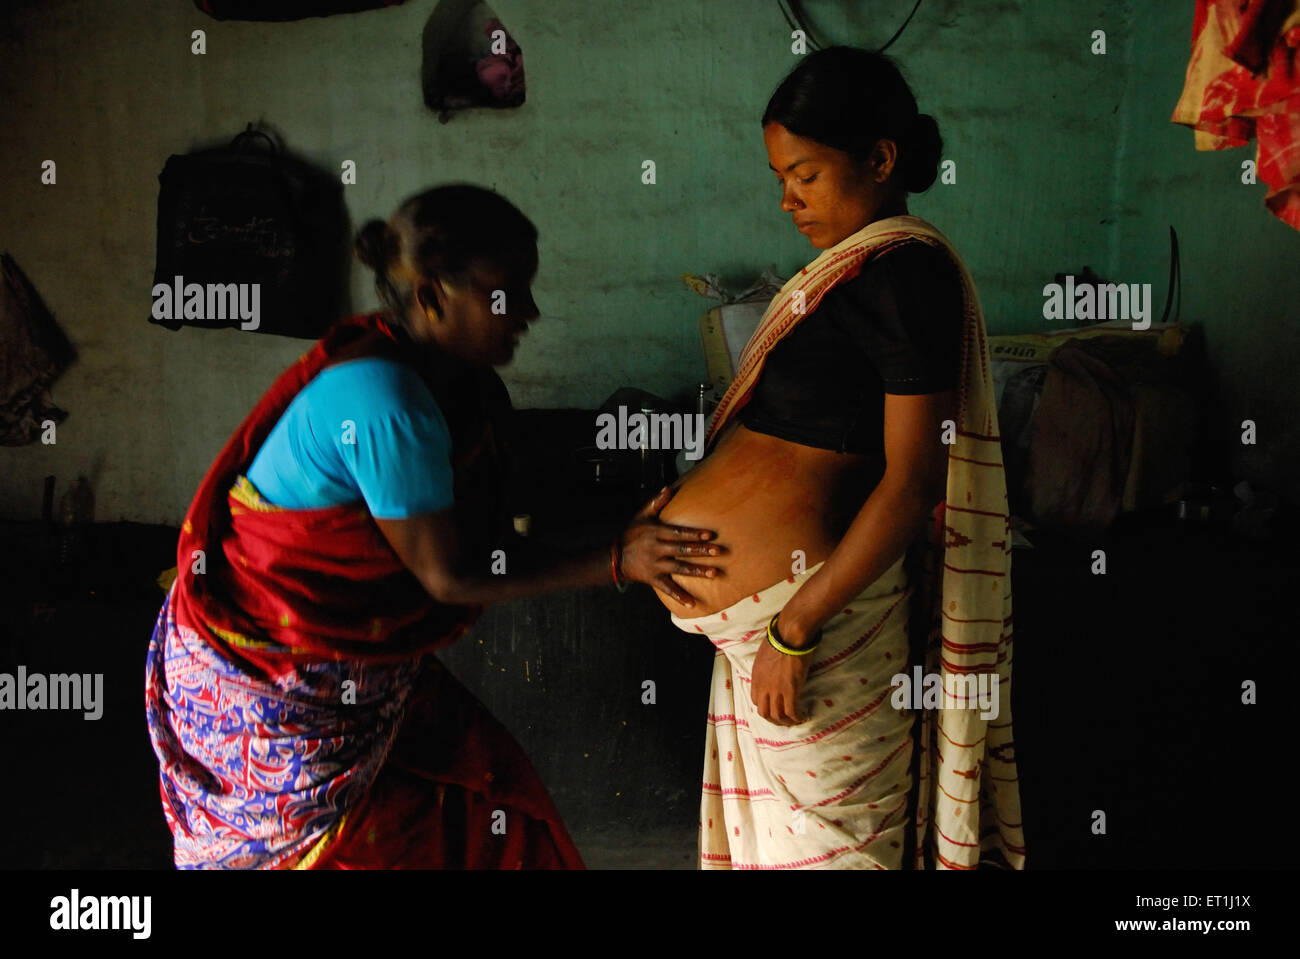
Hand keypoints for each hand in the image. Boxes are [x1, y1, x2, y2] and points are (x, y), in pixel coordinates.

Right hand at [618, 486, 725, 606]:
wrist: (614, 557)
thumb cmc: (631, 533)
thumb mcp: (641, 515)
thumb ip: (656, 502)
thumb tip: (669, 488)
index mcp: (656, 533)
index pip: (678, 533)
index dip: (694, 534)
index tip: (710, 535)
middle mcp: (657, 549)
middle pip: (682, 550)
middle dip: (701, 551)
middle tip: (719, 551)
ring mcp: (655, 565)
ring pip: (679, 568)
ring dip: (697, 571)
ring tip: (714, 573)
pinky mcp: (653, 578)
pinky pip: (668, 588)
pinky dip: (679, 596)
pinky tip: (692, 603)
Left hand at [751, 622, 811, 725]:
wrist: (789, 634)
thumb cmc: (780, 638)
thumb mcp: (765, 655)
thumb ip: (767, 667)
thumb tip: (774, 671)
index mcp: (756, 677)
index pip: (756, 701)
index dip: (766, 707)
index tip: (775, 708)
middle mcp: (763, 686)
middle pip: (764, 712)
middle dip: (775, 720)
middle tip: (785, 720)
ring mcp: (776, 689)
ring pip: (778, 716)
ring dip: (786, 722)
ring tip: (796, 720)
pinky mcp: (790, 690)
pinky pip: (792, 711)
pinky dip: (797, 717)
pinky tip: (803, 716)